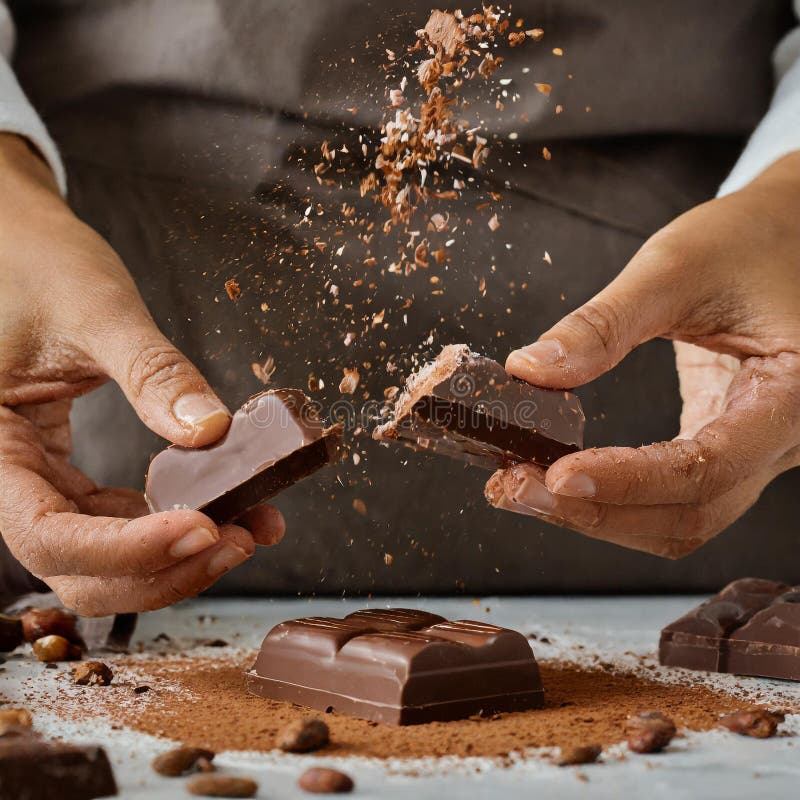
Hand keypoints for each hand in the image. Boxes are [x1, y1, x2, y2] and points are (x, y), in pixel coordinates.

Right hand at [0, 134, 283, 613]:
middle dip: (163, 567)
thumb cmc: (37, 265)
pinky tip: (227, 511)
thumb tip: (212, 429)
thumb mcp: (96, 309)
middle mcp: (7, 479)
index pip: (45, 533)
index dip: (126, 549)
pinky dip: (172, 526)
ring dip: (178, 557)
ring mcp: (39, 483)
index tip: (202, 529)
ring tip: (250, 529)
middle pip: (78, 565)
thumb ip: (152, 371)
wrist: (20, 247)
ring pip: (103, 556)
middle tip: (240, 539)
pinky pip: (119, 520)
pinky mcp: (70, 476)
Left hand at [487, 152, 799, 557]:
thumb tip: (527, 371)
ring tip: (522, 490)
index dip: (628, 481)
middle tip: (515, 490)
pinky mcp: (724, 444)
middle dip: (598, 512)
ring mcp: (756, 449)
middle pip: (691, 513)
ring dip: (599, 515)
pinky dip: (614, 495)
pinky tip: (559, 477)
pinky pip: (673, 494)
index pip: (708, 467)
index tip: (555, 476)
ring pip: (680, 517)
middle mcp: (783, 437)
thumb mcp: (676, 266)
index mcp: (792, 393)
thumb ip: (603, 324)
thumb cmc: (748, 240)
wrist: (788, 236)